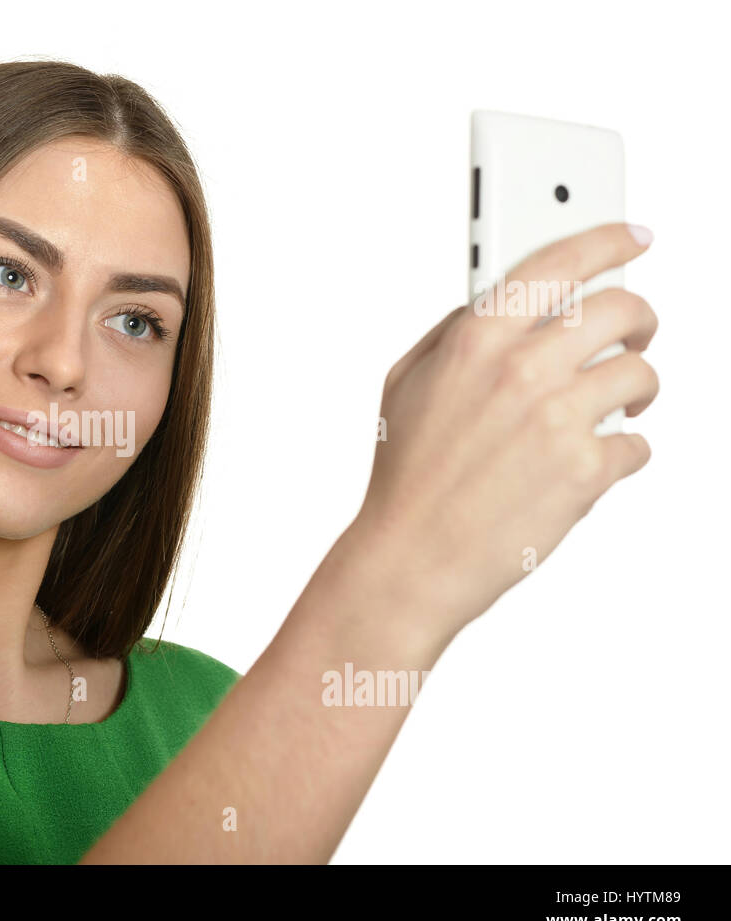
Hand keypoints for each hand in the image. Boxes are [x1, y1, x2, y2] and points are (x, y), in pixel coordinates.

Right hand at [352, 222, 658, 642]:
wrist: (413, 557)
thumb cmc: (405, 476)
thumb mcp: (404, 384)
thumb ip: (453, 332)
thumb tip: (501, 302)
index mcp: (475, 339)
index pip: (560, 262)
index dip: (606, 241)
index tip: (631, 237)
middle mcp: (522, 369)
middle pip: (622, 308)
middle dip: (639, 317)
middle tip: (636, 332)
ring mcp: (559, 418)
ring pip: (642, 374)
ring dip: (636, 389)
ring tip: (613, 407)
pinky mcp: (587, 470)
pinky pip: (637, 443)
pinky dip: (620, 453)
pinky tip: (585, 464)